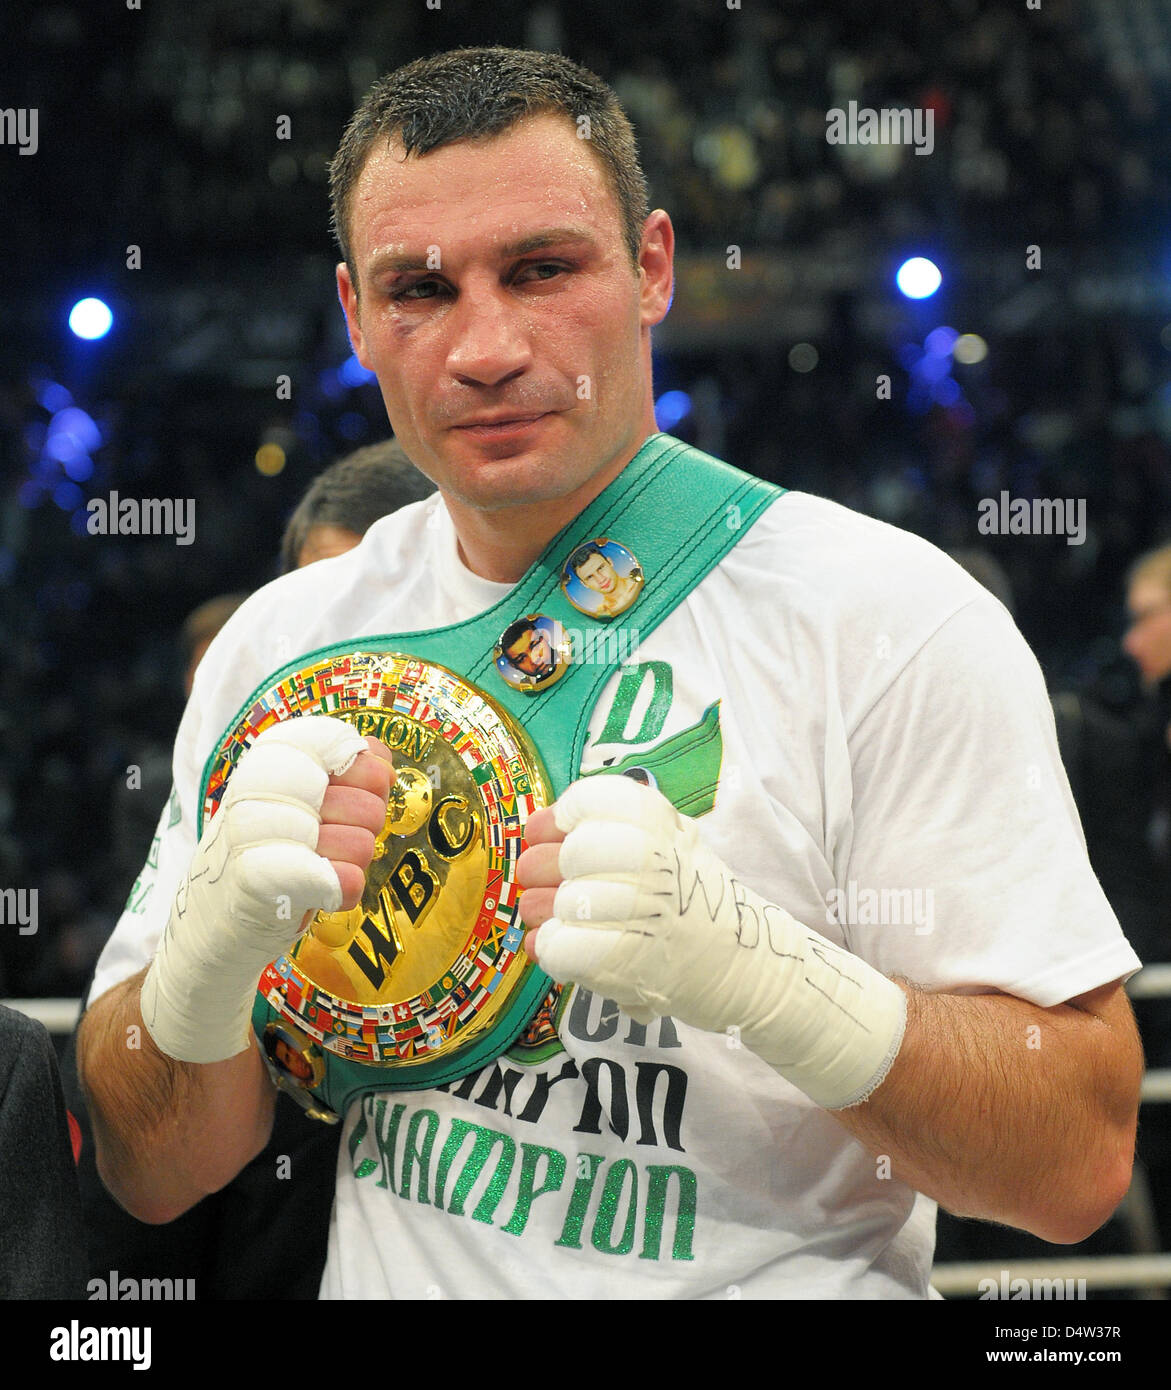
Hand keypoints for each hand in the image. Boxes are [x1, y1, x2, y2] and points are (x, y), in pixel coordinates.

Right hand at [142, 715, 393, 1062]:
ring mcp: (254, 834)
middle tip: (333, 844)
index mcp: (266, 761)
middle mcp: (256, 789)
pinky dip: (342, 892)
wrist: (209, 931)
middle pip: (365, 796)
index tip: (357, 789)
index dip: (365, 768)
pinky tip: (323, 895)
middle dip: (367, 826)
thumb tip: (380, 758)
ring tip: (319, 872)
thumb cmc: (268, 858)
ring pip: (360, 842)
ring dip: (352, 865)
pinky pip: (340, 880)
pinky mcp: (260, 881)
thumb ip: (339, 774)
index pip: (340, 740)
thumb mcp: (298, 804)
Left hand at [517, 776, 906, 1109]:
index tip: (558, 832)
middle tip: (561, 888)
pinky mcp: (630, 962)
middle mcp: (659, 861)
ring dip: (554, 918)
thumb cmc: (695, 904)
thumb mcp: (672, 845)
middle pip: (576, 851)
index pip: (597, 798)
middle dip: (554, 872)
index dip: (567, 814)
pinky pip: (563, 947)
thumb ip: (611, 831)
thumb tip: (536, 829)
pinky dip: (554, 952)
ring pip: (566, 902)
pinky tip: (567, 952)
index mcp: (664, 826)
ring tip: (572, 925)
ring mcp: (648, 912)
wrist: (749, 966)